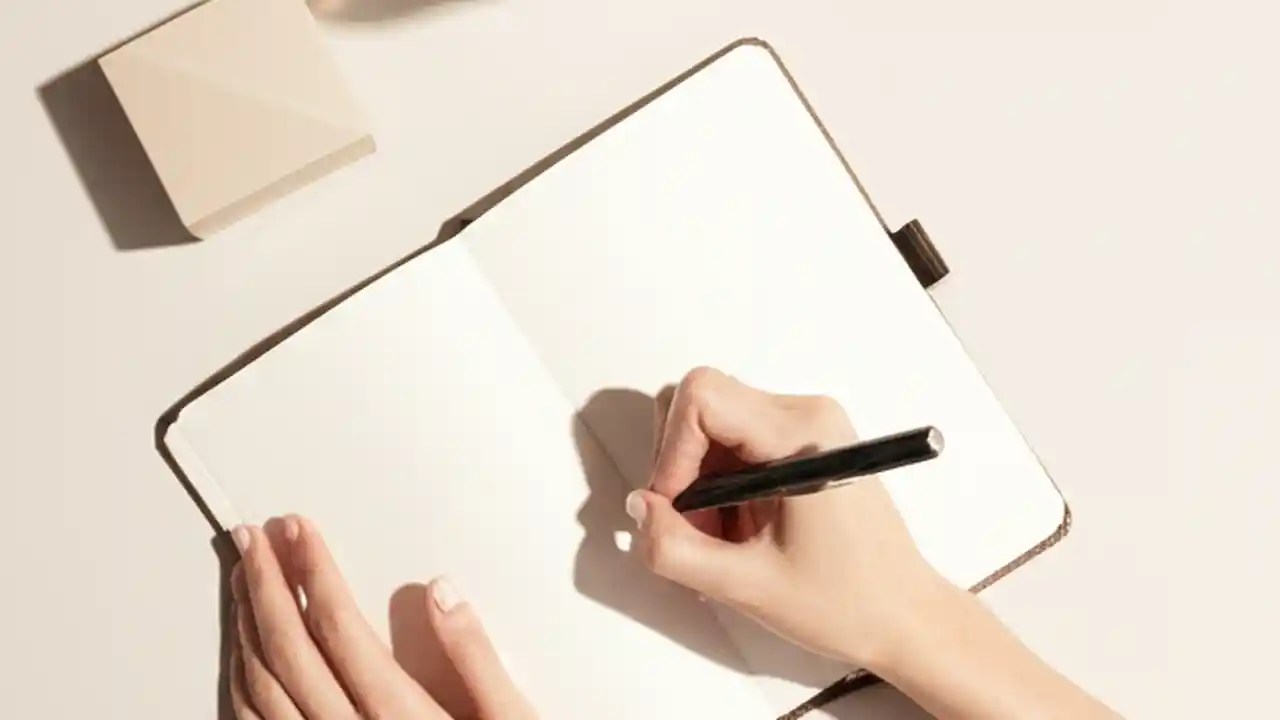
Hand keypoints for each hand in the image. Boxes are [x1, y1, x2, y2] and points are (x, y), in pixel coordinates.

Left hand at [227, 516, 535, 719]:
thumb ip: (477, 657)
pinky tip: (242, 657)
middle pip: (289, 650)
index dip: (312, 570)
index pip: (338, 626)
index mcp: (399, 717)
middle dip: (268, 585)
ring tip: (245, 579)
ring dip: (247, 627)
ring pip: (262, 689)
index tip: (298, 530)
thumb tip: (442, 593)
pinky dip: (240, 685)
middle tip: (257, 539)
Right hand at [625, 367, 943, 668]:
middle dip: (680, 468)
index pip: (701, 396)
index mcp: (801, 435)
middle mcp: (805, 414)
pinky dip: (718, 485)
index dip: (672, 450)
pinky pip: (733, 443)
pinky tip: (740, 530)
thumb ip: (676, 548)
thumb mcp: (747, 586)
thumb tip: (638, 508)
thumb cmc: (846, 602)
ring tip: (723, 538)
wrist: (905, 616)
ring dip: (697, 481)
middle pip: (700, 405)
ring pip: (711, 426)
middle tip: (699, 530)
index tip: (677, 506)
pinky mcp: (801, 444)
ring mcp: (805, 425)